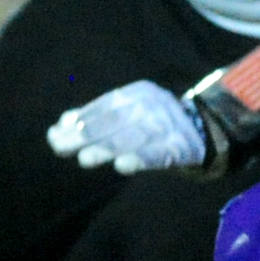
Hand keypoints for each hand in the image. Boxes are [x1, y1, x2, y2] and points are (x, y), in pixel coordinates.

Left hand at [46, 80, 206, 173]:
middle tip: (61, 147)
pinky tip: (122, 166)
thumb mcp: (128, 113)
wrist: (205, 129)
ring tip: (84, 159)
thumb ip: (95, 117)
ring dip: (107, 148)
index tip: (54, 136)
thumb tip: (61, 124)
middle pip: (113, 121)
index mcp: (136, 93)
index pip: (103, 107)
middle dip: (85, 135)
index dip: (78, 121)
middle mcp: (151, 105)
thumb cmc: (155, 123)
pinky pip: (158, 153)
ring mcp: (167, 125)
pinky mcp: (181, 147)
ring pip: (132, 137)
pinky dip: (140, 159)